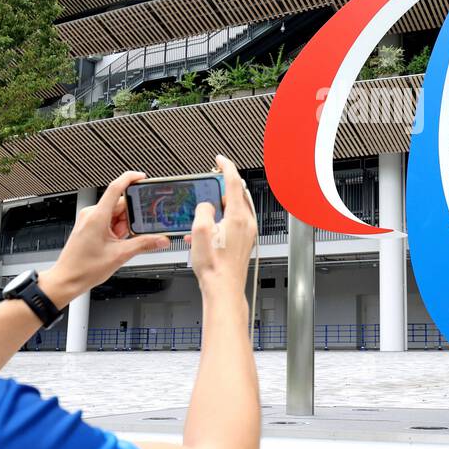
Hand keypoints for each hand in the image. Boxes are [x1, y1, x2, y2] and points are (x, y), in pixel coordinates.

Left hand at [41, 171, 171, 304]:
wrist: (67, 279)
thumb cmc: (84, 268)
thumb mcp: (119, 255)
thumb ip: (143, 244)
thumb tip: (160, 239)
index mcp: (97, 216)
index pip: (115, 187)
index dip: (130, 179)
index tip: (142, 177)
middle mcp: (92, 214)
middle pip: (120, 205)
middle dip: (130, 219)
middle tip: (131, 235)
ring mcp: (89, 220)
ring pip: (115, 215)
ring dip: (123, 227)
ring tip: (119, 244)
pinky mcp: (89, 226)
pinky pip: (108, 221)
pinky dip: (116, 230)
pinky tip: (115, 244)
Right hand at [184, 155, 257, 305]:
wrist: (223, 289)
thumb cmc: (214, 267)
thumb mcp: (200, 232)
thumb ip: (203, 210)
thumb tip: (207, 205)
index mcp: (238, 217)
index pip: (234, 182)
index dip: (226, 167)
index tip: (220, 159)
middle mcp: (247, 223)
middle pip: (237, 194)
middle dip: (223, 185)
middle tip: (211, 181)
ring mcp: (247, 233)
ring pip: (236, 208)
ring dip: (221, 204)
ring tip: (204, 211)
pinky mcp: (244, 242)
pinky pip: (234, 222)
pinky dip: (222, 219)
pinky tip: (207, 231)